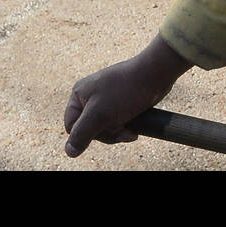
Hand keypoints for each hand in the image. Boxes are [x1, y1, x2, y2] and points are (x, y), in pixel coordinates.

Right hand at [64, 35, 191, 156]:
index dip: (86, 134)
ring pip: (105, 129)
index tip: (101, 128)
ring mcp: (107, 100)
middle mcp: (90, 97)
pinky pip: (118, 124)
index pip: (72, 127)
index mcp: (79, 95)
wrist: (156, 74)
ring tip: (131, 128)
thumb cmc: (125, 91)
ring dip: (118, 133)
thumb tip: (69, 152)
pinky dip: (126, 128)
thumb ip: (81, 134)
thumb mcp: (99, 114)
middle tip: (122, 128)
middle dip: (107, 133)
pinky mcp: (121, 104)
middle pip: (90, 130)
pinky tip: (135, 128)